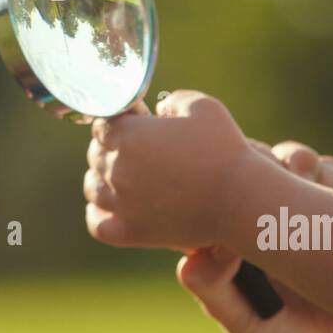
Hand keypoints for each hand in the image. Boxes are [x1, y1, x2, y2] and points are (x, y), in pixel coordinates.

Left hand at [83, 90, 249, 250]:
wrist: (239, 198)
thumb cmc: (224, 149)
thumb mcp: (201, 106)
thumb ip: (173, 100)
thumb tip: (159, 110)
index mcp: (127, 136)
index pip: (101, 125)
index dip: (119, 122)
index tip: (138, 125)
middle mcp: (117, 169)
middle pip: (96, 154)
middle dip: (112, 148)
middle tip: (139, 151)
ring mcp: (121, 203)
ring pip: (93, 187)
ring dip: (103, 178)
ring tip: (123, 177)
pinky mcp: (130, 232)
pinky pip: (96, 223)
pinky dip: (98, 215)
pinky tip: (112, 208)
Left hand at [179, 139, 332, 332]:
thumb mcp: (237, 322)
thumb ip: (212, 290)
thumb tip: (197, 256)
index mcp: (252, 220)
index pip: (255, 164)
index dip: (264, 165)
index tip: (274, 191)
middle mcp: (290, 213)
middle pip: (303, 158)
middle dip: (310, 170)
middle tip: (313, 207)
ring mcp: (329, 220)